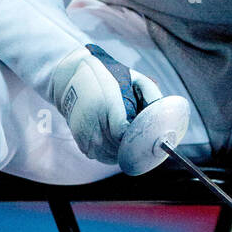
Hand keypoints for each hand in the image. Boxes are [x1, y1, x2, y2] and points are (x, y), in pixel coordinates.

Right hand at [48, 43, 162, 163]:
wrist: (68, 77)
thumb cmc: (105, 76)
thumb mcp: (131, 77)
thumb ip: (150, 93)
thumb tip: (163, 110)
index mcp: (107, 104)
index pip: (124, 134)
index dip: (136, 138)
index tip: (145, 136)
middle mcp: (93, 121)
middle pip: (119, 147)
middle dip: (132, 146)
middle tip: (141, 141)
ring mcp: (84, 132)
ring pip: (109, 155)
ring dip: (121, 153)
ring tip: (130, 144)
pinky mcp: (79, 139)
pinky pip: (98, 156)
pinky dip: (109, 154)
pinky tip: (116, 145)